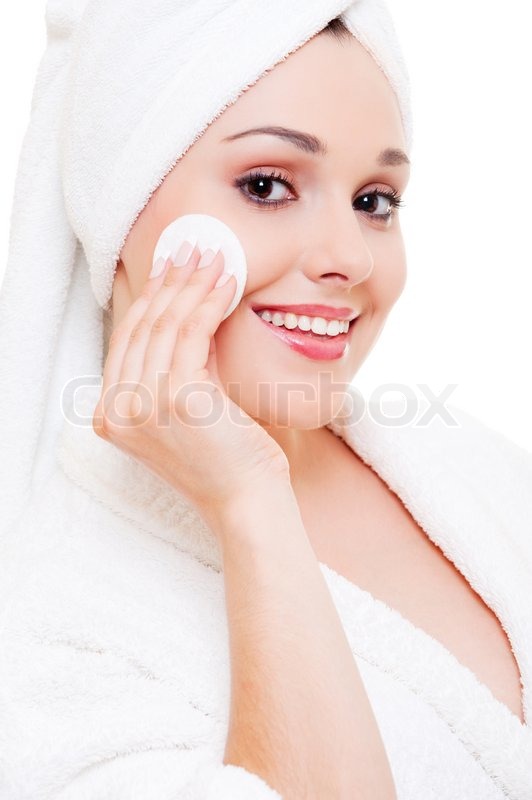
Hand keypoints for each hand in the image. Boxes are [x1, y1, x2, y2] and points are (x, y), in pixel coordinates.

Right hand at [93, 245, 290, 529]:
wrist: (246, 500)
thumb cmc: (223, 458)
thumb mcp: (182, 411)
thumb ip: (173, 367)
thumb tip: (187, 305)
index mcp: (110, 415)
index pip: (127, 341)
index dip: (150, 298)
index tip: (171, 267)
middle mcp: (117, 410)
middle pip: (143, 327)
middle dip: (171, 281)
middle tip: (194, 249)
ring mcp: (143, 405)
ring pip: (167, 324)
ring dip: (193, 283)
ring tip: (216, 258)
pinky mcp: (178, 397)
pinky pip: (193, 332)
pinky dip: (211, 301)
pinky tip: (227, 282)